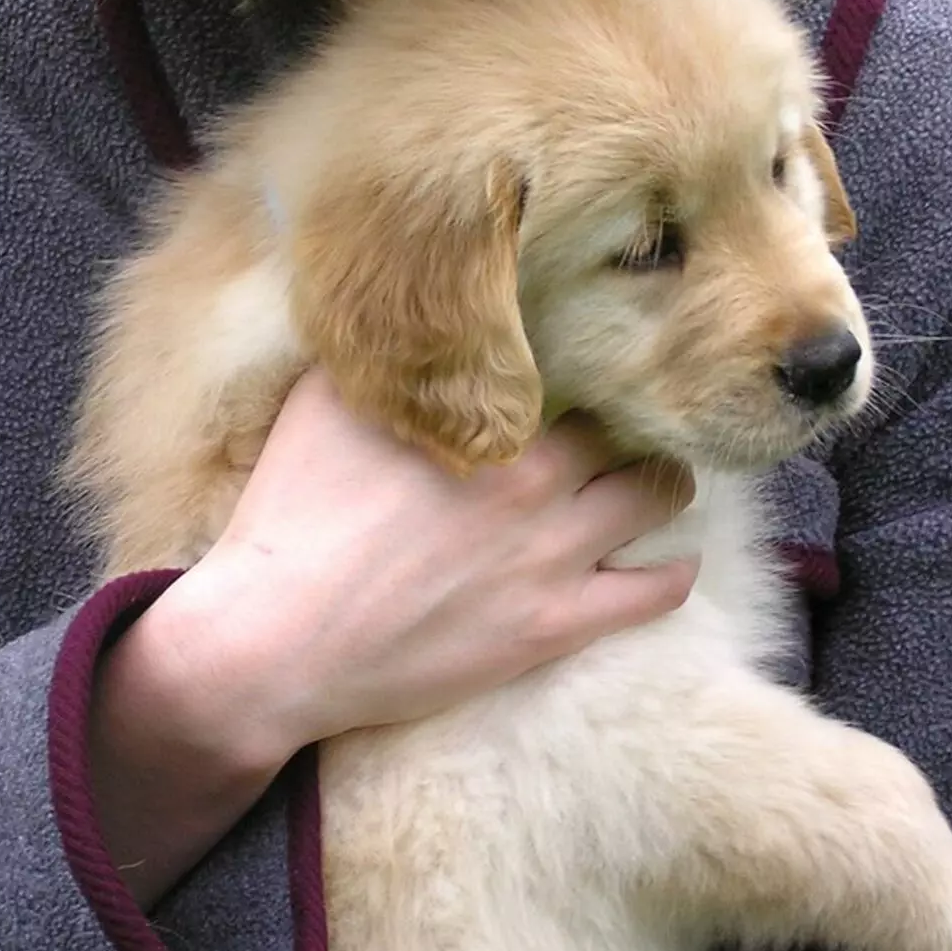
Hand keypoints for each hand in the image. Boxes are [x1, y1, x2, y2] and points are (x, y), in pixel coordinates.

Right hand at [142, 369, 696, 769]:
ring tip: (653, 475)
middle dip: (630, 415)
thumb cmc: (291, 513)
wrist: (278, 640)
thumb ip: (385, 356)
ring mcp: (552, 556)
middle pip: (625, 425)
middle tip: (626, 417)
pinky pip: (652, 594)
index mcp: (487, 418)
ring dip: (663, 479)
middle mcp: (536, 478)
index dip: (587, 362)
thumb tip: (410, 310)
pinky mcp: (553, 627)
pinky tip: (673, 560)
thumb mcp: (324, 400)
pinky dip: (672, 571)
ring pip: (655, 497)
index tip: (588, 360)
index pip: (576, 368)